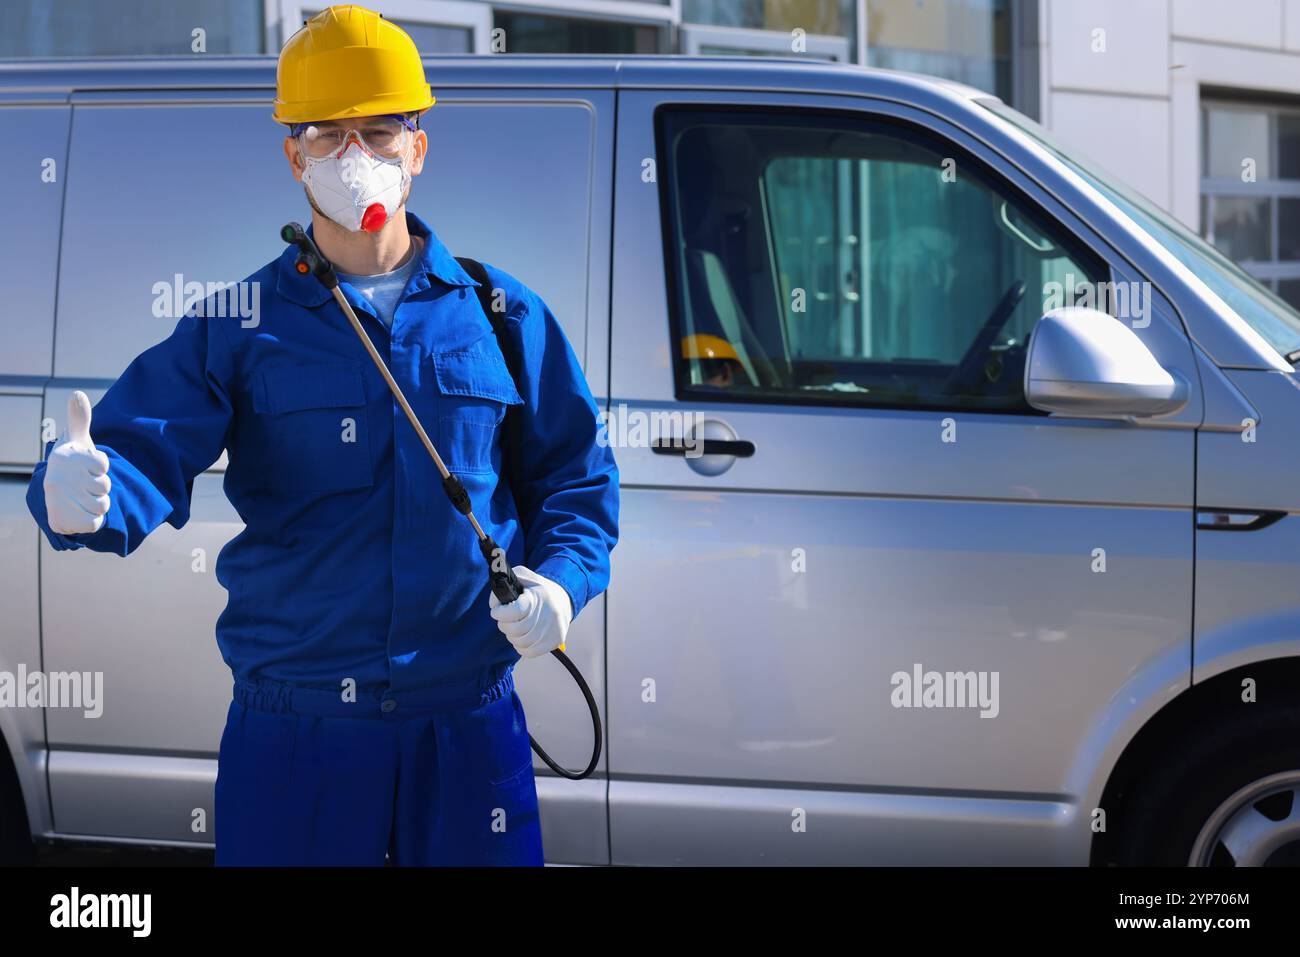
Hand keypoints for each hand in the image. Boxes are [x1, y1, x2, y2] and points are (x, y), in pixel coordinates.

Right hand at [44, 391, 110, 534]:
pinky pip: (95, 523)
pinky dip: (94, 521)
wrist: (57, 497)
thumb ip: (80, 419)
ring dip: (99, 504)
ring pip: (102, 505)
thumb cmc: (74, 465)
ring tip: (84, 498)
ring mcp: (57, 500)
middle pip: (105, 486)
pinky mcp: (61, 520)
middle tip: (85, 485)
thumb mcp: (78, 440)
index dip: (102, 468)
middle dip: (101, 488)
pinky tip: (81, 512)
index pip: (103, 464)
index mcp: (64, 457)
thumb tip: (77, 393)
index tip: (89, 467)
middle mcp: (57, 477)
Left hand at [489, 565, 572, 658]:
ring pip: (521, 642)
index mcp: (539, 596)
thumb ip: (504, 585)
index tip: (496, 611)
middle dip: (504, 625)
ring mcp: (554, 629)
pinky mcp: (555, 641)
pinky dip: (521, 646)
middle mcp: (549, 613)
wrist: (564, 600)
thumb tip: (494, 604)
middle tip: (505, 620)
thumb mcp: (522, 577)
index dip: (501, 613)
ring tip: (515, 627)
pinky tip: (522, 636)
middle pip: (516, 629)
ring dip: (512, 636)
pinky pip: (529, 652)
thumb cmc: (536, 589)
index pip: (516, 611)